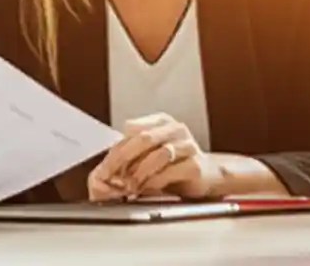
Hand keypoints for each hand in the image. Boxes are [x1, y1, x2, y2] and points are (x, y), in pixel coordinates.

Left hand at [88, 113, 219, 200]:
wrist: (209, 176)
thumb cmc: (174, 165)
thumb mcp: (149, 156)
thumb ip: (128, 158)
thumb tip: (100, 175)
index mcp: (160, 121)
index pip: (132, 130)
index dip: (115, 150)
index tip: (103, 170)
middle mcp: (175, 129)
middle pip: (143, 139)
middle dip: (122, 160)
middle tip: (110, 178)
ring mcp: (187, 145)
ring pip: (157, 155)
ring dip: (138, 173)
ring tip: (128, 186)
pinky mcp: (196, 165)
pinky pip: (170, 172)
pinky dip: (153, 181)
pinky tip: (145, 188)